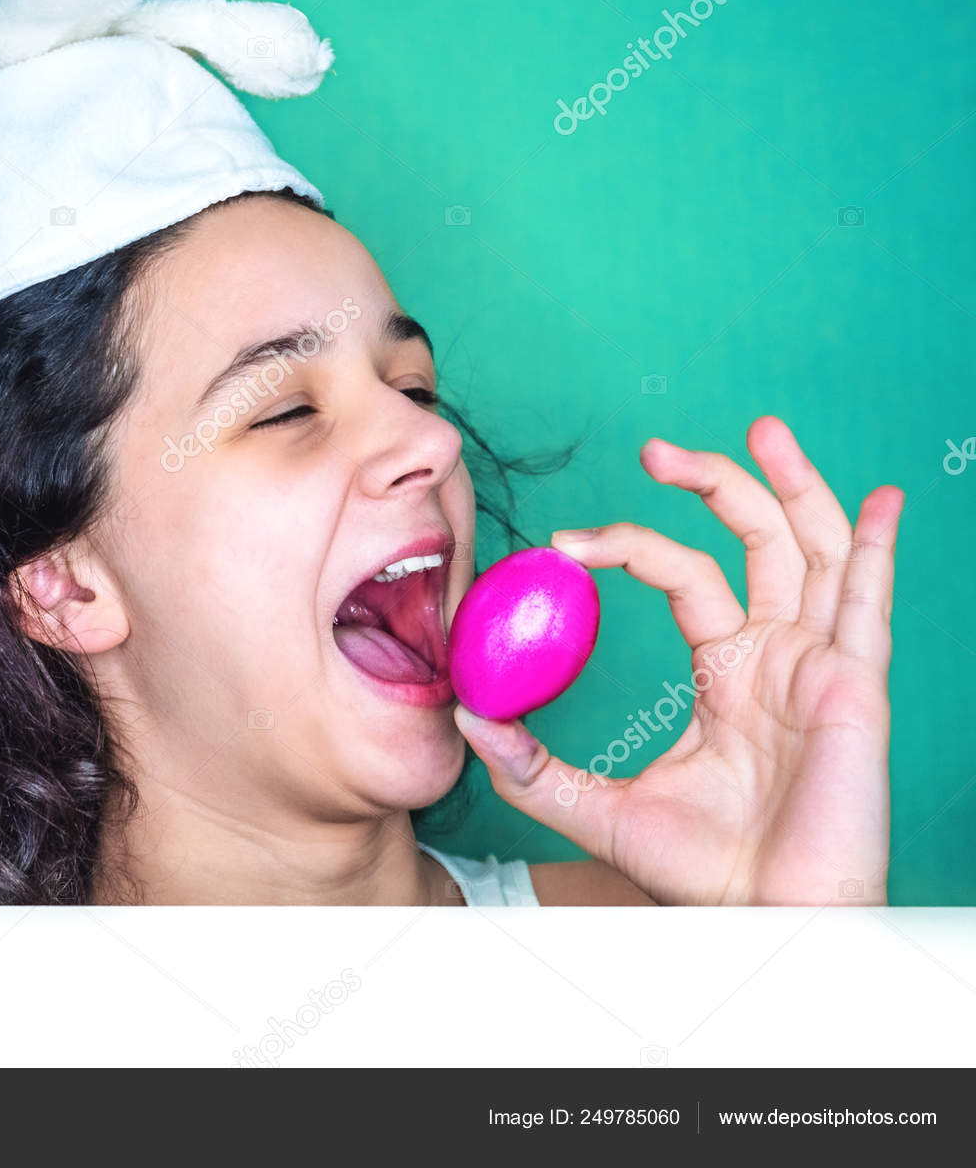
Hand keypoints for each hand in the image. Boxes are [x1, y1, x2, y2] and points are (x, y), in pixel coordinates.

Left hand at [452, 416, 901, 905]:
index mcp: (725, 668)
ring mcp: (817, 663)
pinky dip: (876, 548)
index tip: (564, 540)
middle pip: (754, 540)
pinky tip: (881, 500)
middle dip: (712, 484)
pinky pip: (870, 605)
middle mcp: (775, 652)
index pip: (681, 574)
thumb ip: (531, 765)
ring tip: (759, 428)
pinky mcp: (852, 685)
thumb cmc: (701, 869)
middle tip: (654, 451)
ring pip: (813, 550)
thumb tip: (465, 717)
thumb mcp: (594, 805)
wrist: (762, 917)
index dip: (628, 543)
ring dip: (790, 484)